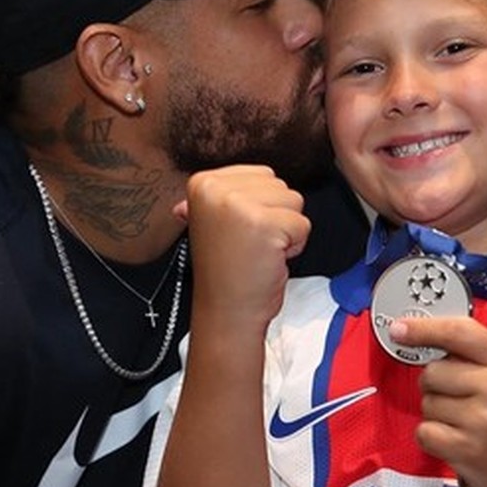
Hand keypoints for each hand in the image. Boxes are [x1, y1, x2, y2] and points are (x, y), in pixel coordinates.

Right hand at [178, 166, 309, 330]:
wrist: (227, 311)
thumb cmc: (227, 272)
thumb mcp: (211, 226)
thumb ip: (216, 203)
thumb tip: (184, 204)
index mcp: (202, 183)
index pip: (262, 175)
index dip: (262, 206)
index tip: (239, 232)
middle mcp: (217, 189)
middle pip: (280, 185)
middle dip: (276, 217)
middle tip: (251, 244)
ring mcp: (239, 205)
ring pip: (294, 201)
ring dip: (286, 230)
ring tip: (260, 250)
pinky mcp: (264, 225)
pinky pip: (302, 224)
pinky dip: (295, 245)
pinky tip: (271, 259)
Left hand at [388, 315, 486, 486]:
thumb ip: (474, 352)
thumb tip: (420, 335)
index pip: (459, 333)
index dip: (423, 329)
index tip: (399, 328)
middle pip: (433, 372)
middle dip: (438, 384)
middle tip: (464, 398)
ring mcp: (483, 420)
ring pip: (427, 403)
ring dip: (438, 413)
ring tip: (468, 422)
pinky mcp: (467, 449)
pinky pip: (424, 432)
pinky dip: (434, 437)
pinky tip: (458, 439)